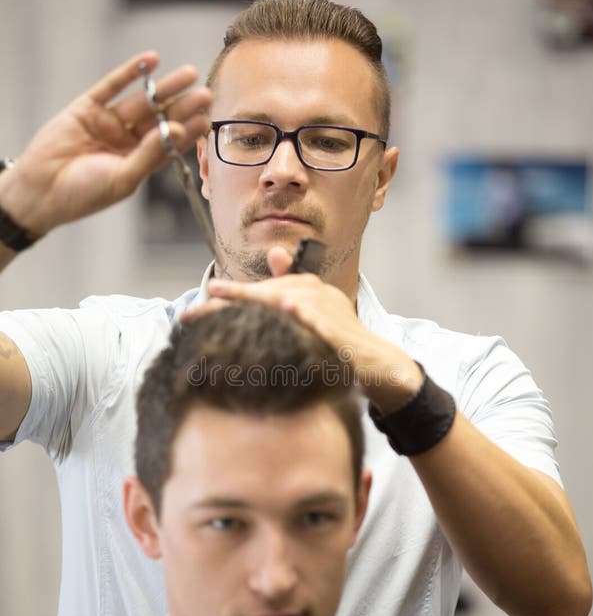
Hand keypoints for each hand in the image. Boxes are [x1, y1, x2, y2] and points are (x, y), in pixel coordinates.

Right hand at [0, 51, 210, 234]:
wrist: (41, 191)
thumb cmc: (84, 194)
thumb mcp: (123, 179)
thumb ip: (149, 155)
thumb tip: (176, 130)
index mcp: (139, 162)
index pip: (170, 142)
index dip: (188, 130)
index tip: (207, 119)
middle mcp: (127, 141)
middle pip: (161, 119)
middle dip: (183, 105)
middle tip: (205, 94)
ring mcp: (108, 122)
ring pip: (142, 100)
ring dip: (164, 87)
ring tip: (189, 74)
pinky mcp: (88, 107)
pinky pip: (112, 86)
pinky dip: (131, 72)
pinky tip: (151, 61)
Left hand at [182, 246, 422, 409]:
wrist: (377, 364)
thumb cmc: (339, 338)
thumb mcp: (314, 311)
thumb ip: (292, 284)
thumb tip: (275, 252)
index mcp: (305, 288)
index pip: (259, 291)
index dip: (227, 295)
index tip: (199, 301)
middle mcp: (314, 294)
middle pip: (264, 295)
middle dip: (227, 302)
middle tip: (192, 314)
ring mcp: (328, 312)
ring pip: (285, 304)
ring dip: (257, 303)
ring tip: (228, 302)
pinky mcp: (340, 332)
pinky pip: (318, 324)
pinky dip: (305, 317)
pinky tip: (288, 310)